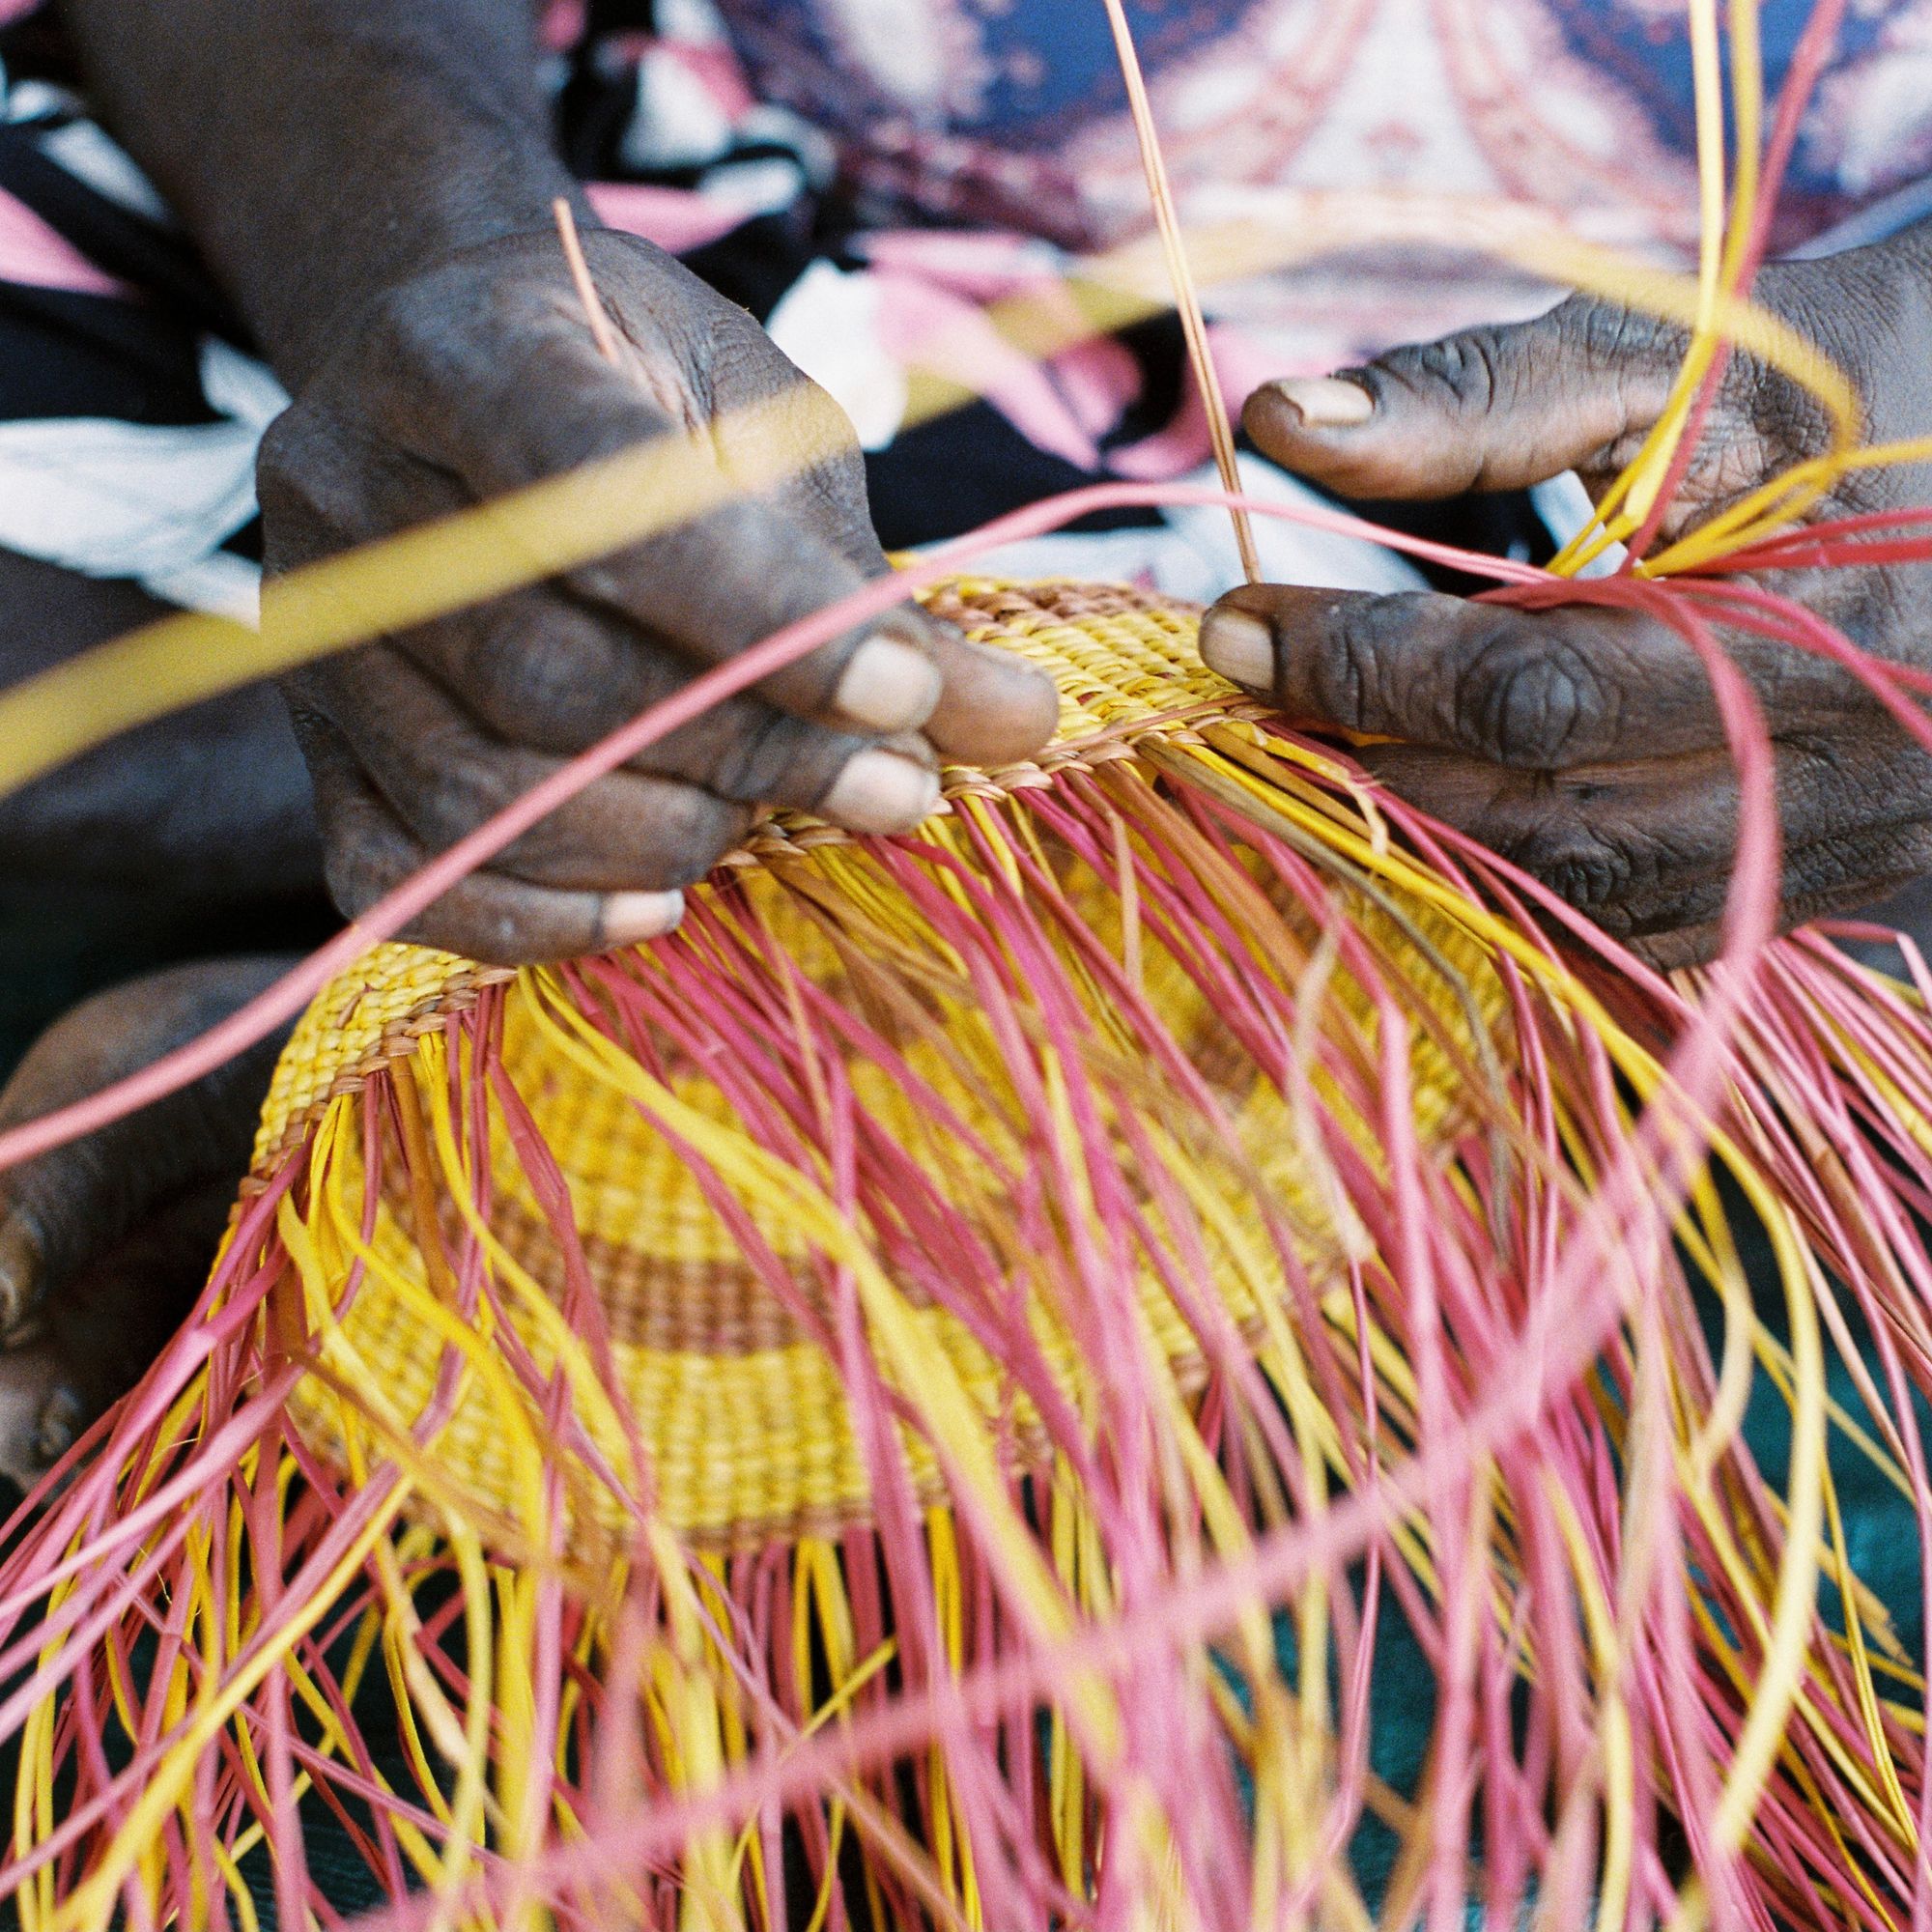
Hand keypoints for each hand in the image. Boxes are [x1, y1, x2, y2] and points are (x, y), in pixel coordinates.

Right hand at [264, 226, 1056, 964]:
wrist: (490, 381)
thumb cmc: (653, 399)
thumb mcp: (772, 438)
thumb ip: (865, 580)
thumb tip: (1019, 724)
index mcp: (464, 348)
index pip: (599, 498)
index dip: (761, 615)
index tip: (908, 694)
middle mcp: (345, 481)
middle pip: (545, 672)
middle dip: (745, 750)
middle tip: (895, 788)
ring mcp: (308, 626)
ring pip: (476, 787)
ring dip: (664, 837)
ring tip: (787, 817)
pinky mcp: (315, 745)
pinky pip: (401, 875)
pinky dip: (539, 919)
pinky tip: (659, 911)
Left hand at [1199, 225, 1931, 966]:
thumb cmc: (1869, 381)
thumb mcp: (1699, 357)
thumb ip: (1489, 392)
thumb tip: (1283, 418)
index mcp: (1815, 618)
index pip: (1524, 682)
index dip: (1355, 662)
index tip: (1231, 622)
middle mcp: (1841, 759)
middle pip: (1542, 808)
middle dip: (1366, 755)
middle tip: (1248, 696)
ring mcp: (1842, 843)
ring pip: (1583, 896)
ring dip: (1427, 836)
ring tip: (1319, 751)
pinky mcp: (1832, 883)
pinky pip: (1645, 932)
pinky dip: (1523, 886)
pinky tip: (1442, 816)